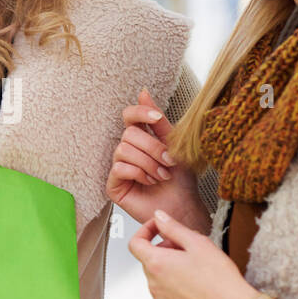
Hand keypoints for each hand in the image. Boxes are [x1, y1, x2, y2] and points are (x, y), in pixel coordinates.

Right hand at [106, 89, 203, 227]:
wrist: (184, 206)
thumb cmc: (181, 180)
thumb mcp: (174, 144)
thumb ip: (158, 121)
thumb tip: (143, 92)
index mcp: (141, 138)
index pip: (130, 116)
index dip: (140, 113)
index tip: (157, 118)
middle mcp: (127, 151)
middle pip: (129, 134)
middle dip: (153, 148)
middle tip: (168, 161)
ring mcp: (118, 168)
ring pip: (124, 151)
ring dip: (148, 163)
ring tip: (162, 175)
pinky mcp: (113, 185)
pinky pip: (119, 168)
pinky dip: (139, 174)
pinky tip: (149, 182)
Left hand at [127, 210, 255, 298]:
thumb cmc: (220, 280)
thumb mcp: (198, 243)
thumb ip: (173, 227)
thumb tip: (159, 217)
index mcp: (157, 264)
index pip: (135, 243)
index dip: (145, 231)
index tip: (157, 228)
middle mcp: (154, 286)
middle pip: (149, 261)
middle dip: (164, 251)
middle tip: (187, 249)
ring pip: (158, 280)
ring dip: (170, 272)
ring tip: (196, 270)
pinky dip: (176, 291)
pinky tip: (196, 288)